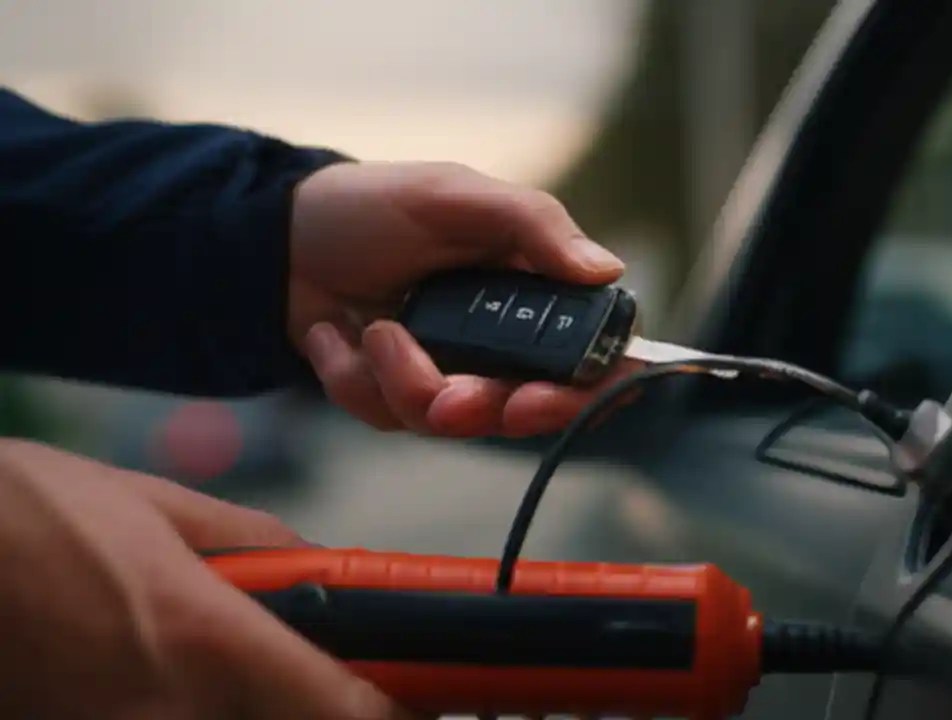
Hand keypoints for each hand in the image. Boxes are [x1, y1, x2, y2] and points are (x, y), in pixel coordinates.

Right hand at [0, 439, 409, 719]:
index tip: (420, 694)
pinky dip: (195, 715)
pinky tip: (153, 675)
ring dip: (259, 711)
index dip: (404, 712)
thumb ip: (259, 546)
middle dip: (324, 710)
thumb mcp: (160, 507)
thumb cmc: (24, 516)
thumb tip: (321, 570)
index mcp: (212, 646)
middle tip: (312, 670)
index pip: (355, 715)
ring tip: (197, 654)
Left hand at [290, 161, 636, 437]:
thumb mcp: (455, 196)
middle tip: (449, 397)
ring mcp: (453, 373)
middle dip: (483, 406)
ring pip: (452, 421)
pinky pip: (389, 417)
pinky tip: (332, 333)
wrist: (280, 238)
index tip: (539, 398)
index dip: (588, 392)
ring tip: (370, 326)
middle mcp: (506, 342)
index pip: (596, 357)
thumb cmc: (374, 204)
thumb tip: (608, 270)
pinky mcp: (399, 395)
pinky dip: (352, 377)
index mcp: (538, 291)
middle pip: (528, 409)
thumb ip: (534, 225)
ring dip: (402, 378)